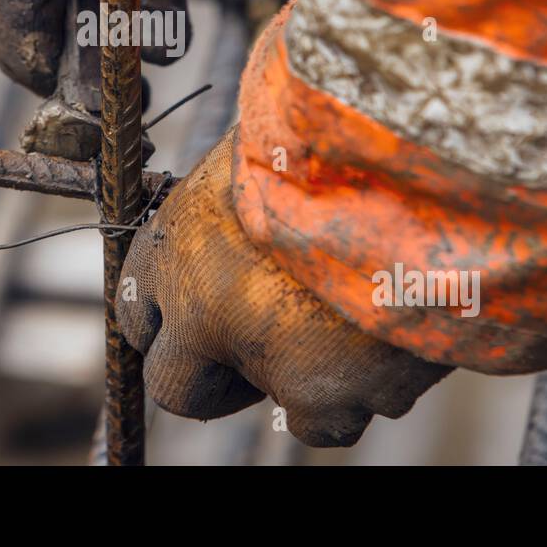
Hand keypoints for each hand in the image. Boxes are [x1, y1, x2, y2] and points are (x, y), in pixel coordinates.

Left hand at [116, 129, 451, 446]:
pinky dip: (372, 381)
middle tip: (266, 335)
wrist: (410, 152)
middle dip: (219, 372)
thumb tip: (240, 230)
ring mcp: (274, 365)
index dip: (168, 316)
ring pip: (285, 405)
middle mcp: (210, 317)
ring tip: (356, 310)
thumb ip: (237, 211)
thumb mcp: (260, 153)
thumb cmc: (338, 136)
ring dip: (314, 372)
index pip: (136, 315)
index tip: (195, 313)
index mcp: (178, 250)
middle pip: (182, 389)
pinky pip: (350, 410)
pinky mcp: (339, 394)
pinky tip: (393, 328)